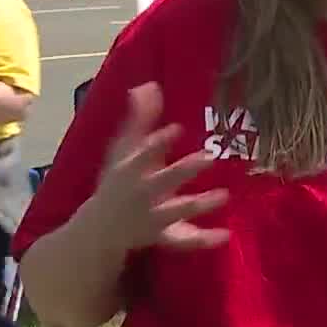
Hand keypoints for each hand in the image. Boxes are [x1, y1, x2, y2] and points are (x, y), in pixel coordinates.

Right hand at [85, 82, 228, 252]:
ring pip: (177, 211)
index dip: (157, 142)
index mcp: (129, 170)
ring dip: (200, 204)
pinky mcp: (165, 237)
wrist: (100, 229)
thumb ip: (138, 120)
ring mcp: (153, 217)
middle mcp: (141, 194)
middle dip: (184, 171)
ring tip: (224, 195)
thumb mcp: (122, 151)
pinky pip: (185, 241)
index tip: (176, 129)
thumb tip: (148, 85)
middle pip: (163, 181)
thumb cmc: (117, 181)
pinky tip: (226, 234)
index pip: (141, 154)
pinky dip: (204, 240)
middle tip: (209, 156)